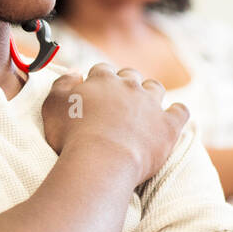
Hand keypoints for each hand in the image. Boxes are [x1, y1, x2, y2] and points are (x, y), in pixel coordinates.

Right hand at [41, 62, 188, 183]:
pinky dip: (177, 112)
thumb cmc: (72, 137)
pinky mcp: (168, 125)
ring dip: (150, 93)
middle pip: (130, 76)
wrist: (101, 162)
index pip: (101, 70)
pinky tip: (171, 117)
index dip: (97, 81)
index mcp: (102, 79)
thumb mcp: (52, 106)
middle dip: (125, 84)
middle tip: (117, 102)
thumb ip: (62, 84)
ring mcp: (151, 104)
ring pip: (155, 88)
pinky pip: (180, 111)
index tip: (93, 93)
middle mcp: (129, 85)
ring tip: (143, 108)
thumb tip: (74, 71)